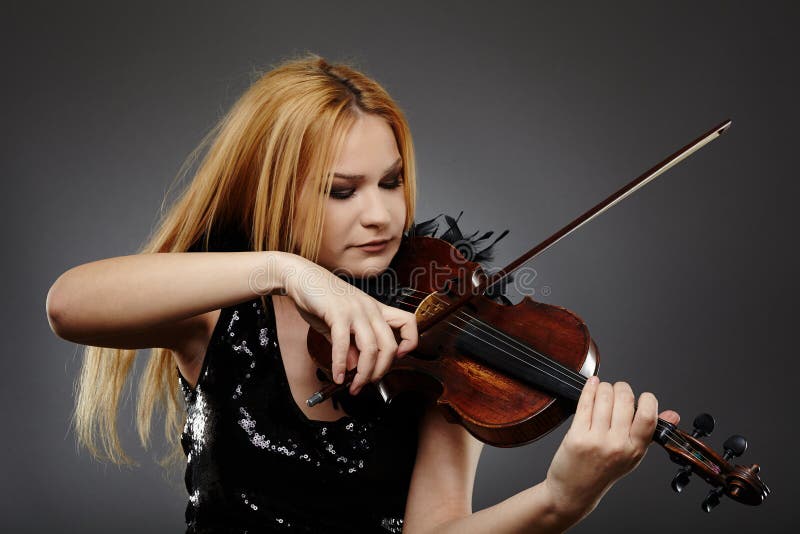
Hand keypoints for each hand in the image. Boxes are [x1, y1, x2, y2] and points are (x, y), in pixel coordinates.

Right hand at [281, 255, 417, 394]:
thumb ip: (350, 344)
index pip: (408, 322)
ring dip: (363, 373)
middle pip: (389, 346)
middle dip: (380, 371)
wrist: (303, 278)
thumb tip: (354, 366)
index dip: (410, 342)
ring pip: (371, 348)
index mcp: (376, 309)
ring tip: (353, 386)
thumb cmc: (322, 299)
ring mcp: (356, 311)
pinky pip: (343, 344)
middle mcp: (371, 309)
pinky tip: (337, 375)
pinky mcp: (338, 313)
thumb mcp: (341, 324)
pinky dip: (340, 364)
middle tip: (367, 383)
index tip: (399, 357)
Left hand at [544, 377, 679, 518]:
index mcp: (636, 449)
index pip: (648, 416)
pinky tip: (592, 384)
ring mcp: (596, 440)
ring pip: (604, 397)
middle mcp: (618, 445)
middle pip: (625, 399)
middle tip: (618, 391)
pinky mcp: (577, 436)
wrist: (575, 491)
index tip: (642, 397)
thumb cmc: (604, 471)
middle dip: (622, 388)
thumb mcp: (633, 455)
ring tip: (603, 390)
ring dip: (604, 387)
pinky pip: (585, 403)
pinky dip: (589, 389)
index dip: (647, 399)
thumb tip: (673, 415)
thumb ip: (650, 433)